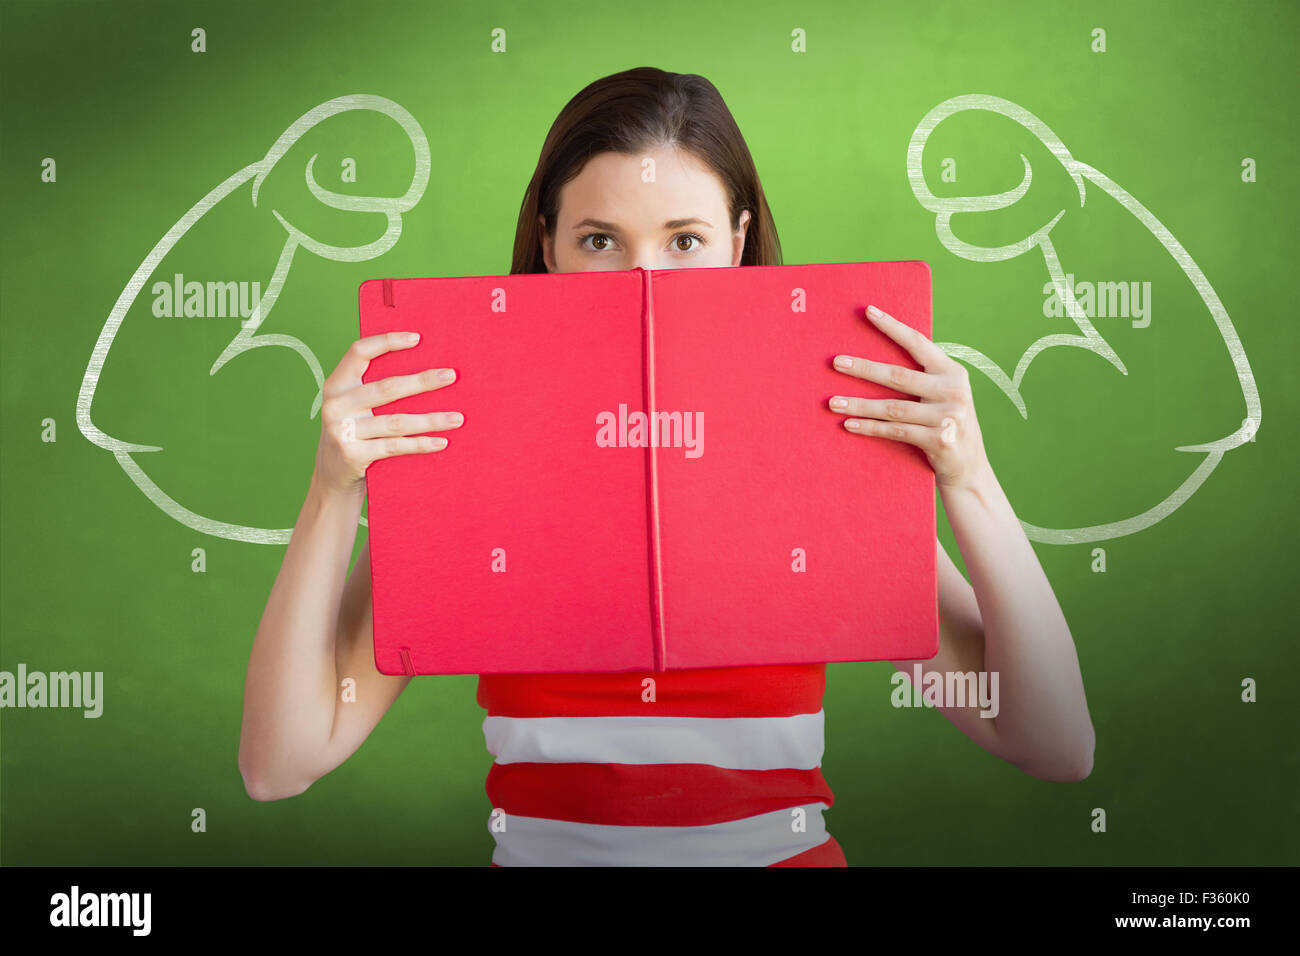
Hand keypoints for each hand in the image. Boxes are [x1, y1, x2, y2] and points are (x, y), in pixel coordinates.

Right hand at [313, 331, 462, 497]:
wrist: (332, 479)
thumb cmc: (354, 435)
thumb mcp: (353, 407)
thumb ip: (371, 388)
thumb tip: (425, 369)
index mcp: (337, 385)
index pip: (359, 352)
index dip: (387, 342)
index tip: (417, 338)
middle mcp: (336, 405)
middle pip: (386, 387)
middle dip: (422, 381)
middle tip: (450, 376)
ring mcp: (342, 430)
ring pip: (396, 422)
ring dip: (431, 419)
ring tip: (457, 418)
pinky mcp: (353, 454)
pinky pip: (395, 446)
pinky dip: (421, 444)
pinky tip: (441, 442)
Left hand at [828, 305, 988, 491]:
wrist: (968, 467)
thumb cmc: (946, 423)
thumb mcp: (944, 394)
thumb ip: (924, 376)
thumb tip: (878, 356)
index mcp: (952, 372)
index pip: (918, 343)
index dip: (892, 327)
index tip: (868, 311)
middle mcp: (953, 390)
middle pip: (898, 375)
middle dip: (864, 368)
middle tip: (836, 362)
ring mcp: (947, 416)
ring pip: (892, 407)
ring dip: (859, 405)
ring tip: (833, 402)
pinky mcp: (938, 440)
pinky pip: (895, 431)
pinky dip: (870, 428)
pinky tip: (849, 425)